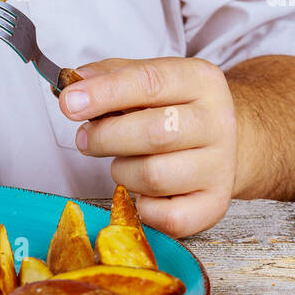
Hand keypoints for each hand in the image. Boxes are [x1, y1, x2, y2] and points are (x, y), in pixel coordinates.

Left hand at [59, 57, 237, 237]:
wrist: (226, 141)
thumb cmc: (172, 109)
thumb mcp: (146, 79)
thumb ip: (107, 76)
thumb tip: (72, 85)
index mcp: (200, 81)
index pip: (150, 82)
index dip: (104, 93)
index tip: (69, 103)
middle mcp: (217, 122)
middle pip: (155, 133)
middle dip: (105, 137)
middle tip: (85, 139)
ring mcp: (220, 166)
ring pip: (154, 177)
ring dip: (122, 172)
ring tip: (123, 163)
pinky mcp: (214, 204)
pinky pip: (167, 217)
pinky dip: (143, 208)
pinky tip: (142, 191)